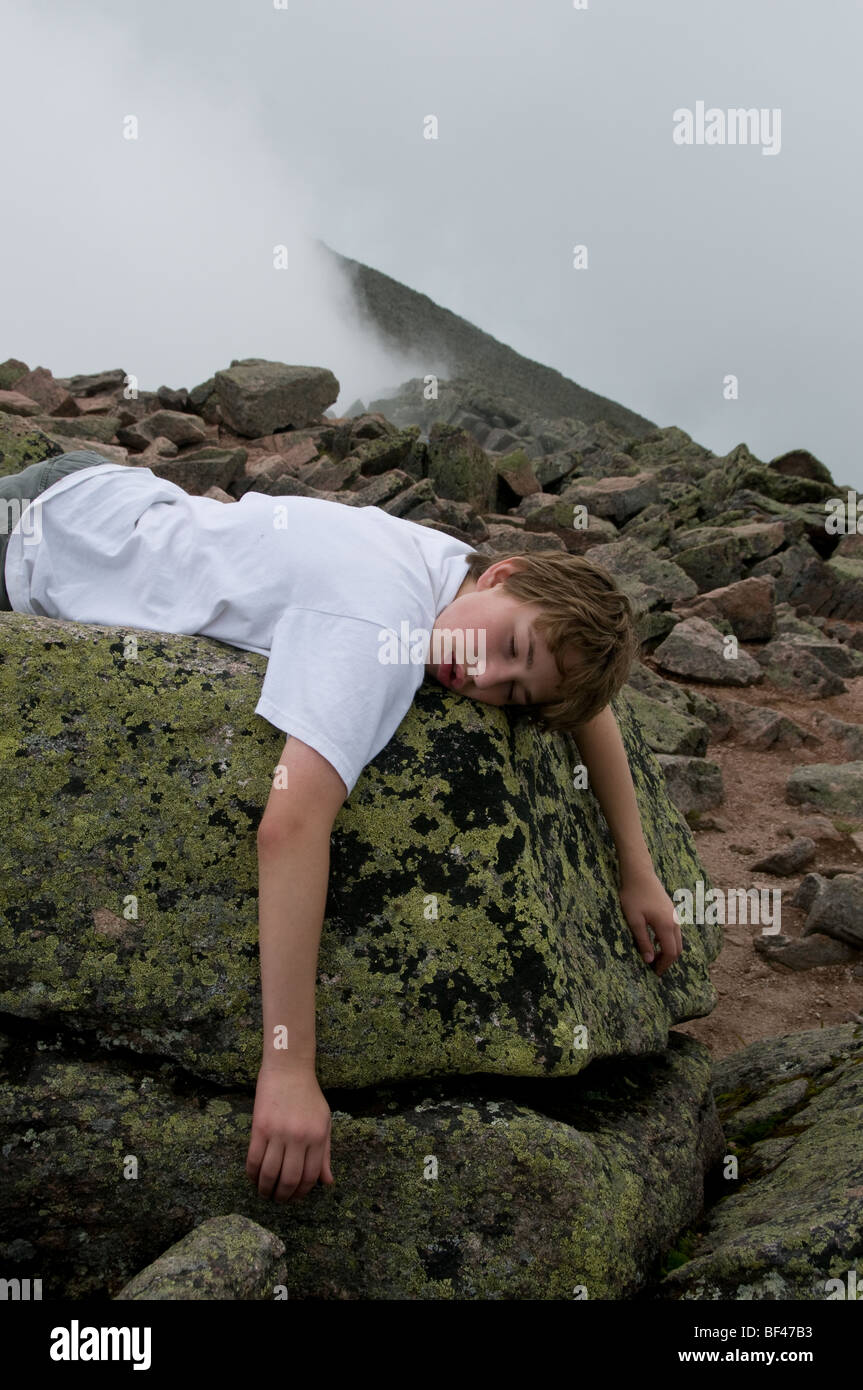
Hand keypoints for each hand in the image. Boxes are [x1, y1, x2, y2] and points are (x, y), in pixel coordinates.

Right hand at [245, 1062, 334, 1201]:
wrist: (289, 1069)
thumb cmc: (309, 1095)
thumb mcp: (324, 1122)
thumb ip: (325, 1153)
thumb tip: (328, 1182)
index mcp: (318, 1136)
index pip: (310, 1176)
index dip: (301, 1193)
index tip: (294, 1198)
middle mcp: (299, 1137)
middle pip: (290, 1179)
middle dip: (283, 1196)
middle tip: (278, 1200)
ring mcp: (279, 1133)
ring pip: (270, 1173)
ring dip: (266, 1189)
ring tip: (264, 1193)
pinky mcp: (260, 1127)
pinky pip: (254, 1159)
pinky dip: (252, 1174)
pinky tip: (253, 1178)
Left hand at [618, 867, 682, 976]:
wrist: (638, 873)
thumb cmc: (633, 896)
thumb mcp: (634, 921)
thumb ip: (643, 941)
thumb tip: (649, 960)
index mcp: (666, 925)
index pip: (671, 953)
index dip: (664, 965)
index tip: (654, 973)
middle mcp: (674, 921)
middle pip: (678, 948)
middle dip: (668, 960)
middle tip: (654, 968)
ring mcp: (674, 915)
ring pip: (677, 939)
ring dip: (668, 950)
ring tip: (653, 956)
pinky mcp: (670, 910)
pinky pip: (674, 930)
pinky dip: (668, 940)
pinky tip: (655, 941)